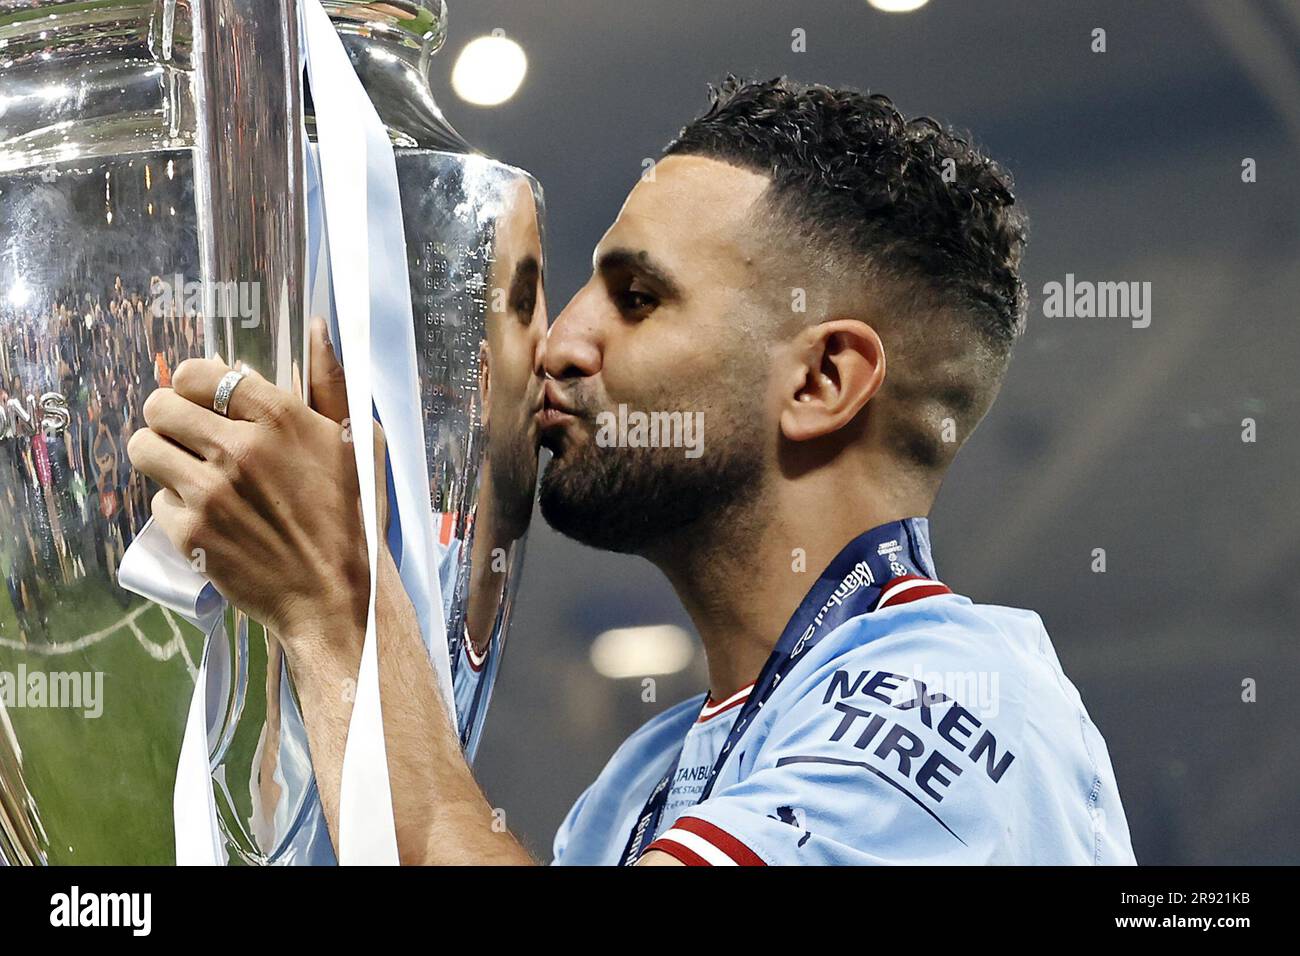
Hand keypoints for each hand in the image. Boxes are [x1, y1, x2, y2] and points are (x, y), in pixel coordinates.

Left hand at [126, 318, 371, 639]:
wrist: (339, 597)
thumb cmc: (357, 518)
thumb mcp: (361, 440)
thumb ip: (331, 383)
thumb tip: (318, 328)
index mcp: (279, 416)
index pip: (198, 371)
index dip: (194, 383)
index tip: (203, 400)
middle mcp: (238, 447)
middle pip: (159, 404)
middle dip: (169, 416)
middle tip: (189, 437)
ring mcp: (209, 491)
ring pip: (143, 448)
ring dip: (160, 456)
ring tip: (186, 471)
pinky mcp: (190, 532)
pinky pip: (156, 501)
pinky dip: (176, 508)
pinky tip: (208, 518)